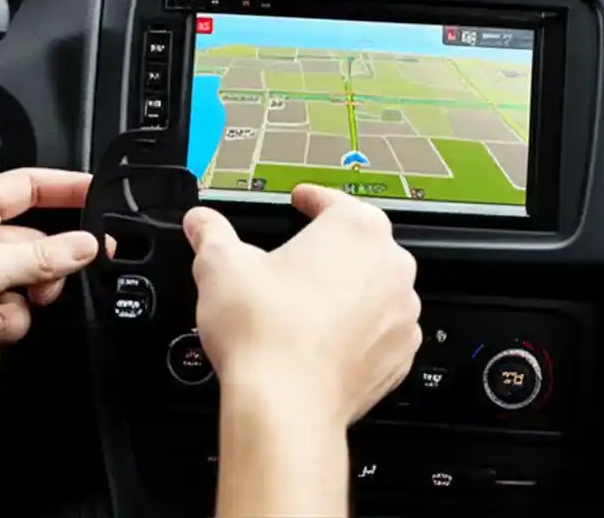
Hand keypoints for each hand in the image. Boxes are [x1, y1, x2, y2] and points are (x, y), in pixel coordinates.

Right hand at [184, 184, 420, 425]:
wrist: (287, 405)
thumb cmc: (263, 333)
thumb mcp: (221, 267)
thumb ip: (212, 235)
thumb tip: (202, 223)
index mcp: (354, 229)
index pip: (334, 200)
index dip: (312, 199)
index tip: (302, 201)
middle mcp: (389, 266)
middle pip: (362, 244)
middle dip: (333, 249)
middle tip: (299, 262)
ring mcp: (401, 312)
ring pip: (377, 288)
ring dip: (351, 291)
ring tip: (310, 306)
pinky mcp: (400, 353)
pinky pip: (384, 331)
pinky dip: (362, 331)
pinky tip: (328, 340)